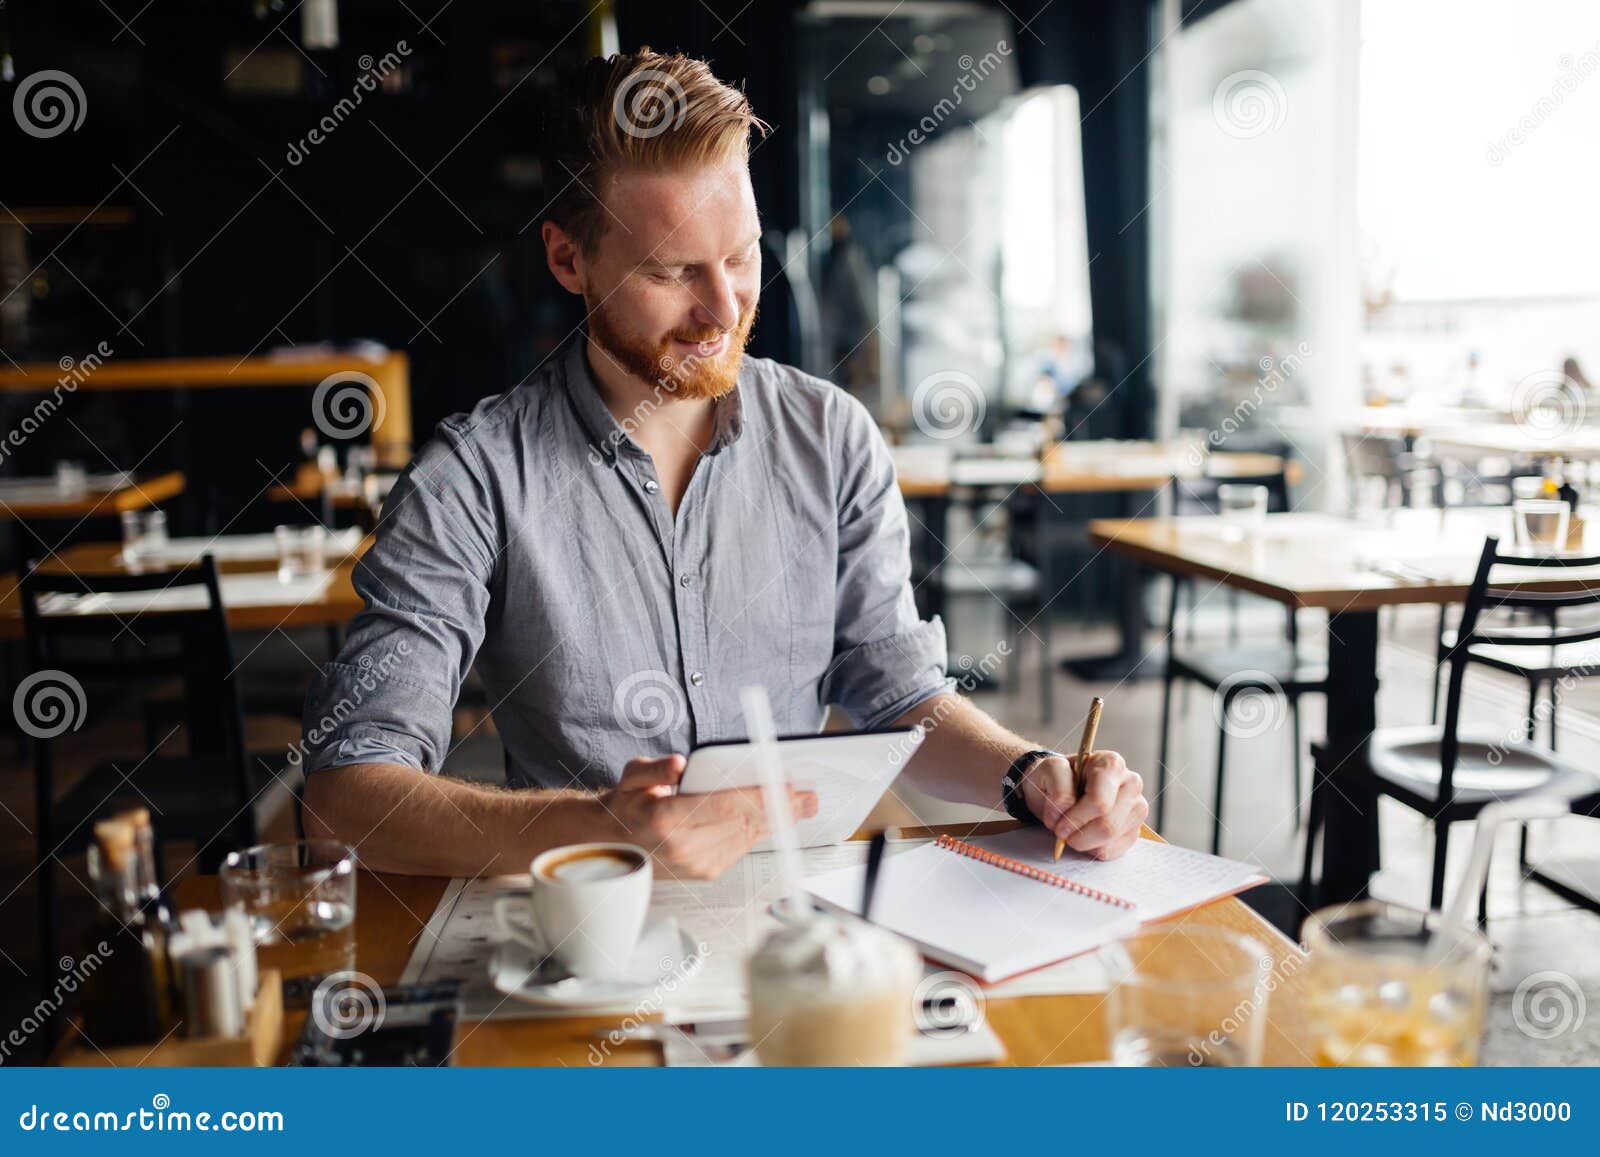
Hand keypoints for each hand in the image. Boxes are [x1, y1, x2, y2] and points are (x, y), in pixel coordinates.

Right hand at [602, 754, 818, 879]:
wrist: (612, 846)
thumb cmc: (627, 807)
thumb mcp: (631, 778)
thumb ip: (655, 769)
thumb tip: (678, 765)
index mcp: (665, 819)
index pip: (723, 805)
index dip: (759, 796)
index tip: (784, 786)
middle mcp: (682, 846)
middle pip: (743, 823)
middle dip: (780, 809)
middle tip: (808, 796)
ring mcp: (695, 864)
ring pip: (747, 838)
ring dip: (777, 822)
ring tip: (802, 806)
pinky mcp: (704, 872)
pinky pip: (741, 849)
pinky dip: (761, 833)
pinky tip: (776, 820)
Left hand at [1020, 750, 1147, 859]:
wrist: (1057, 789)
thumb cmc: (1056, 779)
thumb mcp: (1048, 770)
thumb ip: (1059, 785)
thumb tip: (1069, 809)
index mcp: (1112, 765)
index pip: (1099, 802)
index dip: (1075, 818)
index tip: (1057, 822)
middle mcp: (1131, 784)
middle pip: (1108, 825)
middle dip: (1078, 833)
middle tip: (1061, 831)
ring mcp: (1136, 809)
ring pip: (1110, 840)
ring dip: (1083, 842)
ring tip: (1071, 830)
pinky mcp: (1133, 831)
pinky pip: (1111, 851)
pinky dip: (1090, 848)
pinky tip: (1083, 835)